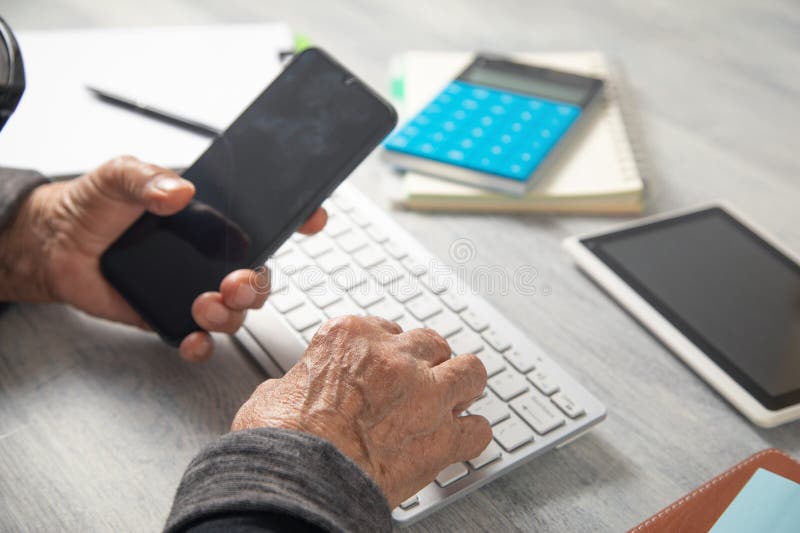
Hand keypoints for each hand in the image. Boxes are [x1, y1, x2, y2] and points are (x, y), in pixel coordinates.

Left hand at [0, 155, 326, 360]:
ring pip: (237, 311)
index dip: (296, 219)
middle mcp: (211, 256)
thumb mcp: (117, 176)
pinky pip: (201, 338)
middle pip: (259, 276)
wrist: (55, 244)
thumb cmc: (92, 205)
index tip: (311, 219)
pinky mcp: (171, 316)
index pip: (264, 218)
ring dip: (231, 314)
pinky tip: (193, 338)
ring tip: (202, 305)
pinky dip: (203, 345)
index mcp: (211, 218)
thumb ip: (146, 177)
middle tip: (236, 282)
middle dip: (258, 284)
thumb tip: (178, 190)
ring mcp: (194, 287)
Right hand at [231, 315, 491, 507]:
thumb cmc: (281, 440)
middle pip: (433, 344)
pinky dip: (472, 435)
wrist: (297, 479)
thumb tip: (289, 391)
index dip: (391, 351)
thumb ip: (296, 383)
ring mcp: (425, 396)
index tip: (389, 364)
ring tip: (456, 399)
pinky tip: (462, 440)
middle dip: (430, 362)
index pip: (387, 328)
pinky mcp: (442, 439)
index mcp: (349, 338)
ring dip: (463, 386)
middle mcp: (394, 359)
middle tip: (423, 380)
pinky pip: (479, 429)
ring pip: (470, 371)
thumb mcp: (273, 394)